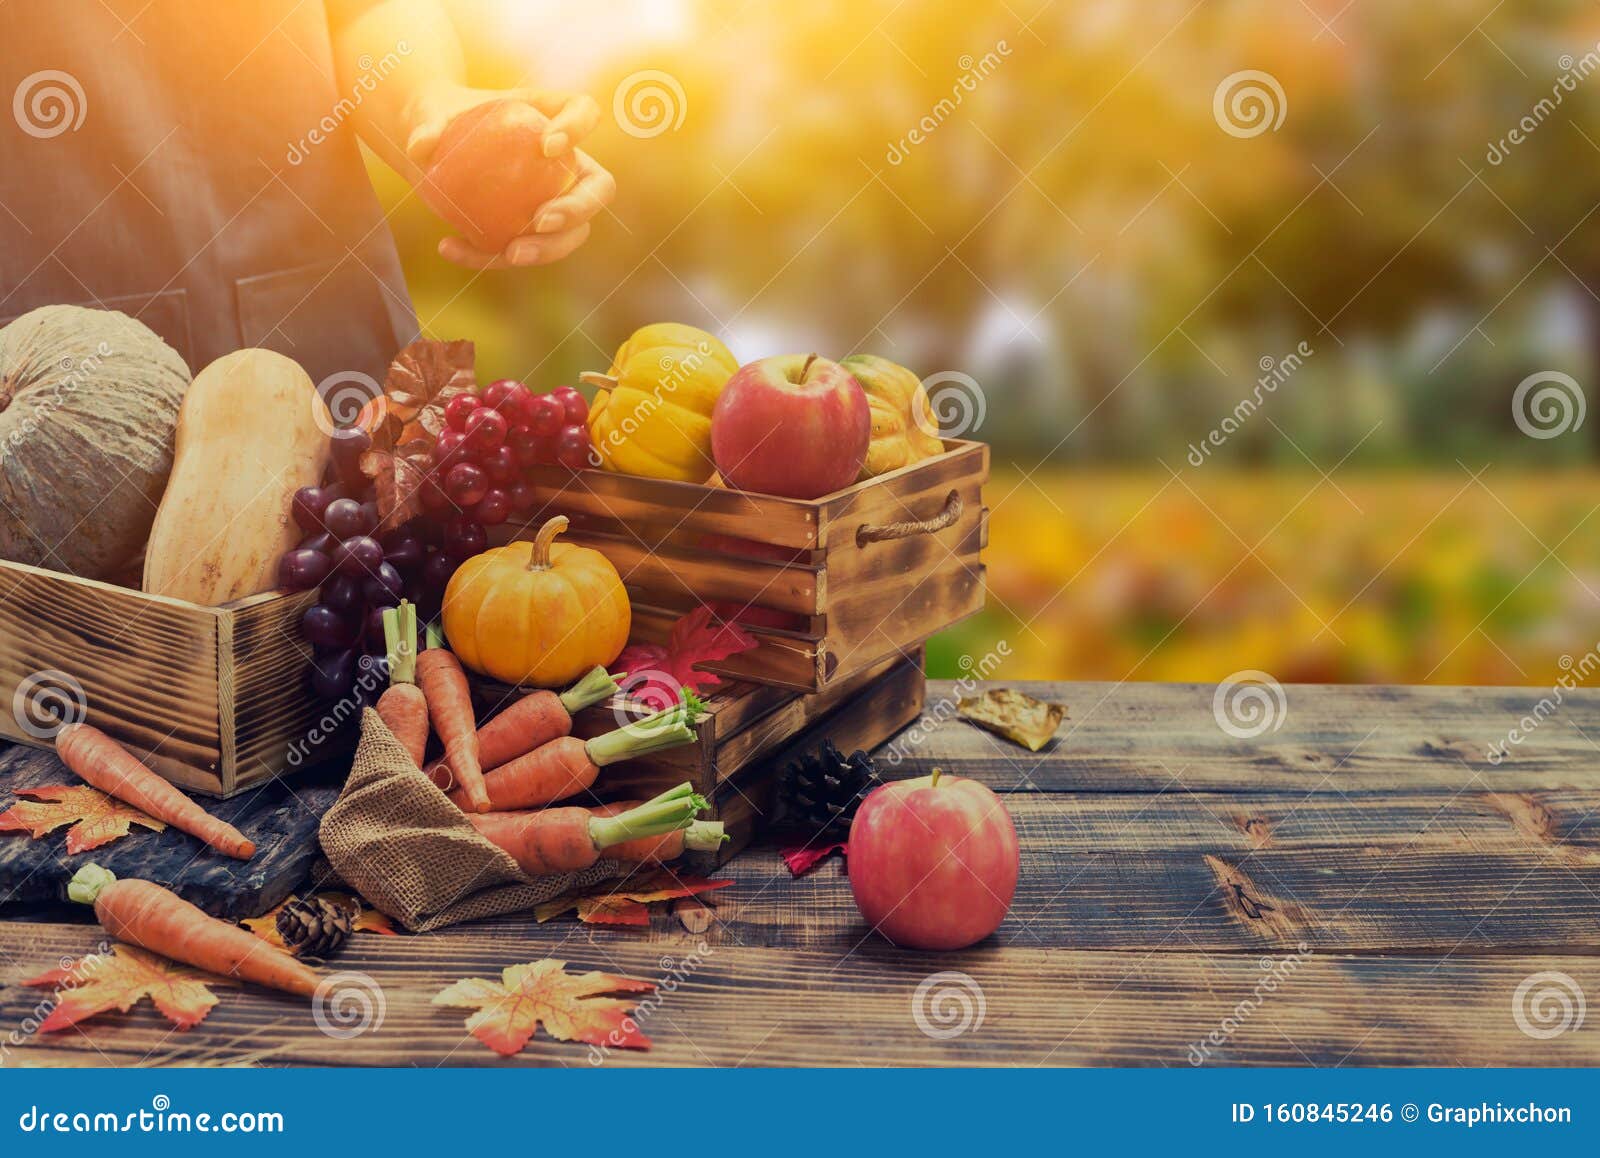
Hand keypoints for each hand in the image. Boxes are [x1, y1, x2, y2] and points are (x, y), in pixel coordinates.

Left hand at [406, 86, 615, 268]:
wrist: (433, 148)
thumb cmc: (441, 118)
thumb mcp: (429, 113)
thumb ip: (427, 124)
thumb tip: (422, 146)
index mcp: (552, 118)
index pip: (584, 112)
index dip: (578, 128)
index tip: (547, 146)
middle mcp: (565, 164)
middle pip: (597, 189)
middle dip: (576, 209)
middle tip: (539, 221)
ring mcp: (554, 202)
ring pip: (572, 234)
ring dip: (548, 250)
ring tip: (511, 254)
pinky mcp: (529, 233)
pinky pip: (521, 251)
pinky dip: (488, 256)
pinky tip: (450, 247)